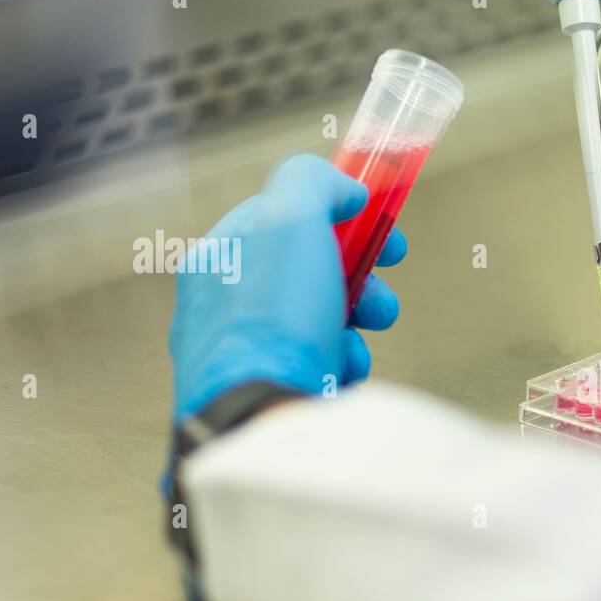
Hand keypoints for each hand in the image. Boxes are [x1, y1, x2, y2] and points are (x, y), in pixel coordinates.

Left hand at [168, 154, 402, 419]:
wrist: (261, 417)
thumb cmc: (274, 316)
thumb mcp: (291, 219)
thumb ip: (315, 182)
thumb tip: (345, 189)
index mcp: (217, 260)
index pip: (281, 218)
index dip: (338, 213)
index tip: (383, 225)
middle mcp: (223, 308)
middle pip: (308, 273)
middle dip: (359, 278)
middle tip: (380, 294)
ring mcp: (245, 357)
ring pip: (319, 323)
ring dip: (355, 325)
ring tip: (360, 339)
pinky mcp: (268, 396)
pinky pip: (317, 369)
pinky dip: (340, 366)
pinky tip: (339, 373)